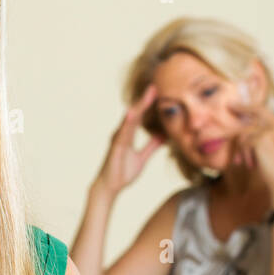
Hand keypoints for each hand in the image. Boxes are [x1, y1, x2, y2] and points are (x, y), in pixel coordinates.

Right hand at [92, 83, 165, 200]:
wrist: (110, 188)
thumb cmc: (122, 173)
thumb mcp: (142, 158)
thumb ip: (151, 146)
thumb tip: (163, 136)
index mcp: (128, 135)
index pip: (140, 116)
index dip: (148, 104)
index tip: (158, 91)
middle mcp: (121, 134)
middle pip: (135, 113)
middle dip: (144, 100)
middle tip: (154, 86)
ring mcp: (117, 139)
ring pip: (129, 120)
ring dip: (138, 106)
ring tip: (148, 94)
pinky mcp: (115, 147)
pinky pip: (122, 133)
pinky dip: (127, 122)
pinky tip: (133, 113)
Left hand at [227, 101, 273, 202]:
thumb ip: (264, 140)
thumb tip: (244, 134)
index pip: (267, 113)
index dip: (253, 109)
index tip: (240, 107)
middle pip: (258, 110)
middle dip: (243, 107)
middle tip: (229, 106)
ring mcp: (272, 131)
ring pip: (247, 131)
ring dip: (242, 147)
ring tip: (243, 162)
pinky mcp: (262, 139)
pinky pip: (245, 143)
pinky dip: (244, 154)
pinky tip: (249, 165)